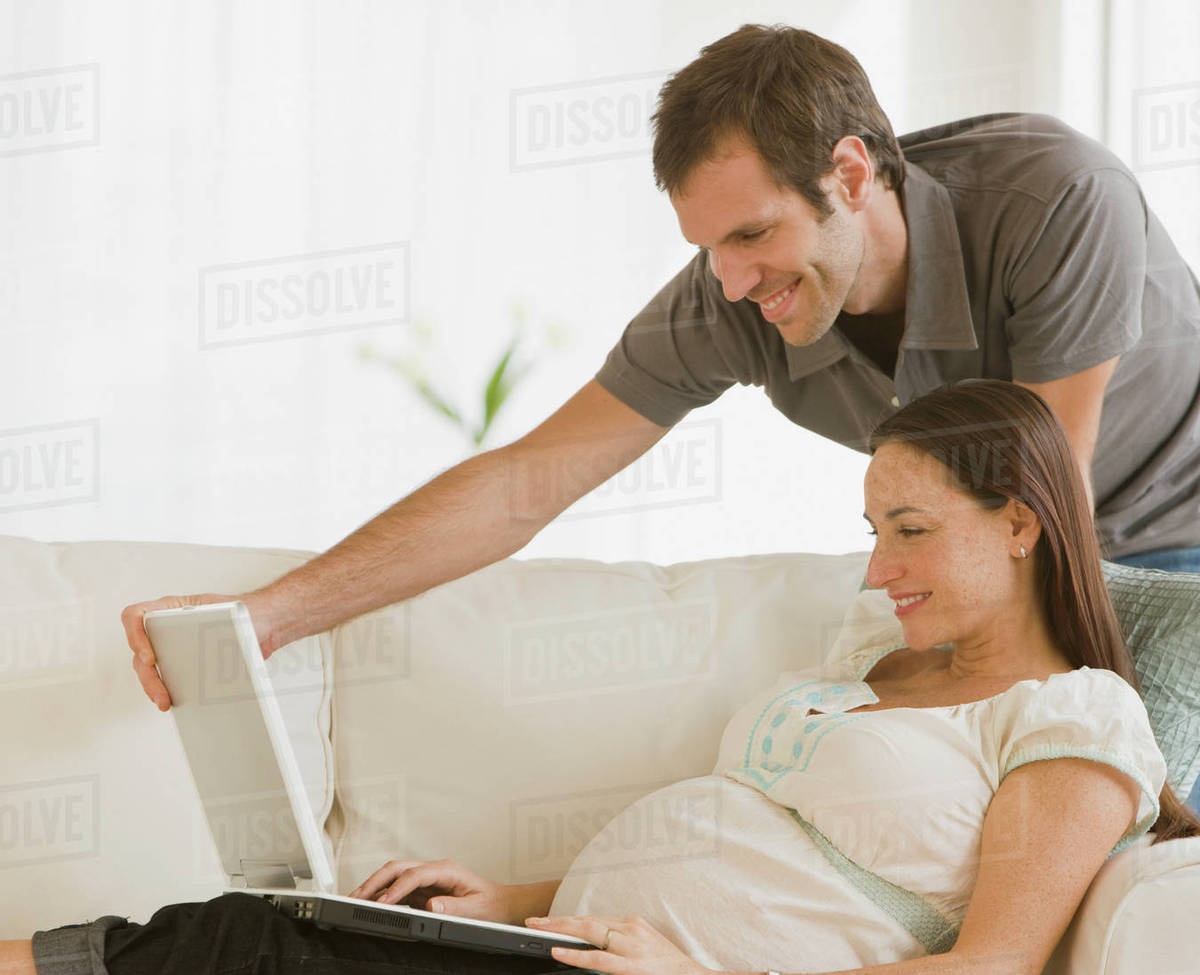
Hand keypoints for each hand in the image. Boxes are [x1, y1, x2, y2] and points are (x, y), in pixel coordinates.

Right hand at [121, 592, 265, 709]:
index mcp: (173, 607)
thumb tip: (213, 649)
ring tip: (164, 703)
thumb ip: (220, 625)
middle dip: (148, 676)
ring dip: (153, 687)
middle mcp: (166, 624)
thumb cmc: (249, 611)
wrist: (266, 624)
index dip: (135, 636)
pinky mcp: (180, 661)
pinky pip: (162, 676)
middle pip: (140, 650)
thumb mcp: (234, 613)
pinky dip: (164, 689)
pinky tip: (172, 702)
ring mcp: (170, 644)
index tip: (151, 659)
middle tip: (160, 695)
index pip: (137, 615)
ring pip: (147, 667)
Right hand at [349, 857, 512, 923]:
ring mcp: (426, 879)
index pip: (414, 874)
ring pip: (393, 877)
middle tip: (356, 898)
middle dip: (374, 882)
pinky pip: (397, 890)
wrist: (498, 904)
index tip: (382, 903)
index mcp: (446, 870)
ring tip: (355, 902)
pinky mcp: (422, 890)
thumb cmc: (489, 905)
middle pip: (397, 869)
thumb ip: (454, 908)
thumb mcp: (476, 909)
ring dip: (374, 887)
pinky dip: (381, 896)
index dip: (396, 888)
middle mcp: (433, 870)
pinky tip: (370, 906)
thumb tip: (431, 905)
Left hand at [525, 913, 711, 974]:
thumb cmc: (669, 967)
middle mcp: (631, 929)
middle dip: (557, 921)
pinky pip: (598, 959)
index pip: (592, 918)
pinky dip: (576, 954)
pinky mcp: (632, 965)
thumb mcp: (643, 948)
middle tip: (532, 922)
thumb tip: (592, 945)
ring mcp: (632, 946)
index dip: (567, 920)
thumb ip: (619, 943)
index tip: (546, 921)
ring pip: (589, 932)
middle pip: (586, 920)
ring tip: (538, 931)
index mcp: (632, 923)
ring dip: (560, 931)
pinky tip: (559, 952)